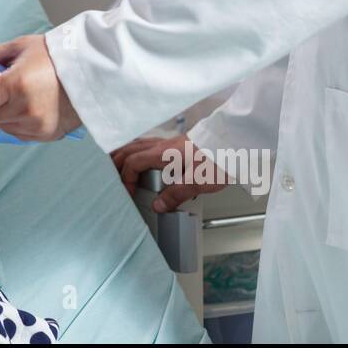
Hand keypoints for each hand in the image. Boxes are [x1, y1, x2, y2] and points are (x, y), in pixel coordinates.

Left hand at [0, 34, 81, 141]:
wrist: (93, 71)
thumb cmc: (59, 56)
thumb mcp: (21, 47)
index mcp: (15, 84)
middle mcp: (24, 109)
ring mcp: (36, 125)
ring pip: (0, 127)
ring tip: (7, 99)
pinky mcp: (47, 135)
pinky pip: (18, 134)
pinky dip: (13, 123)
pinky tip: (20, 109)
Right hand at [110, 133, 225, 211]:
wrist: (237, 142)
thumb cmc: (219, 158)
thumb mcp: (196, 182)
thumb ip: (174, 194)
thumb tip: (157, 205)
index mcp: (163, 153)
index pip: (133, 162)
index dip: (126, 178)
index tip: (129, 193)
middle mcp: (163, 145)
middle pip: (130, 149)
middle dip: (117, 160)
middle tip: (110, 173)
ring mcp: (171, 142)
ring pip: (139, 144)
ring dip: (127, 153)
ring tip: (120, 163)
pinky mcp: (179, 143)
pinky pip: (151, 143)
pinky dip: (140, 150)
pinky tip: (147, 158)